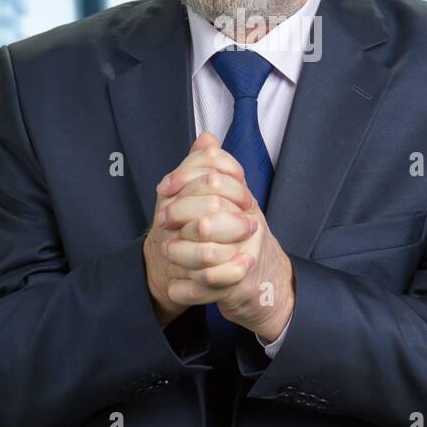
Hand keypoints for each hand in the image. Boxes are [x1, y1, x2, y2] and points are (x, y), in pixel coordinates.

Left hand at [158, 136, 295, 342]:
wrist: (266, 283)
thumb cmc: (240, 238)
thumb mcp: (228, 201)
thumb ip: (212, 171)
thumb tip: (205, 137)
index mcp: (245, 201)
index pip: (216, 176)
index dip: (186, 179)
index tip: (164, 189)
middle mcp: (251, 224)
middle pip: (212, 209)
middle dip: (180, 213)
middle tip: (161, 221)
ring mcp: (248, 255)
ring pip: (208, 252)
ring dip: (180, 253)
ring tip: (165, 250)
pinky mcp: (241, 285)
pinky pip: (210, 285)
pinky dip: (187, 289)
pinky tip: (173, 287)